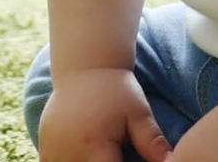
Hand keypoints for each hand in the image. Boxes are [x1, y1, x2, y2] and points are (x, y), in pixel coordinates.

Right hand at [38, 67, 171, 161]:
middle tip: (114, 152)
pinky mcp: (44, 145)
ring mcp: (52, 149)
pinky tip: (81, 154)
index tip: (123, 159)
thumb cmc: (116, 90)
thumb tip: (173, 161)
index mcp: (94, 146)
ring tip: (97, 151)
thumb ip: (152, 142)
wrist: (84, 66)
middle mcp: (69, 152)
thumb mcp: (138, 113)